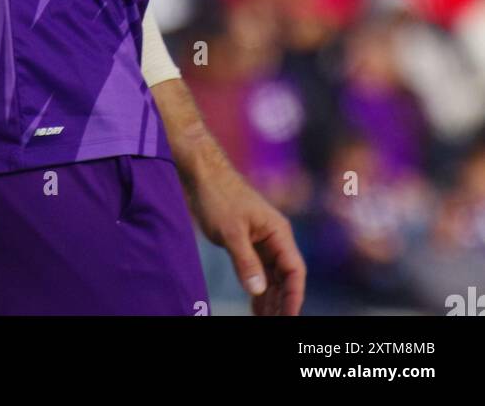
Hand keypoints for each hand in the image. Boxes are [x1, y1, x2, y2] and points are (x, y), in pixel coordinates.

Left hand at [183, 140, 306, 316]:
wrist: (203, 174)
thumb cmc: (218, 196)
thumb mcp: (230, 231)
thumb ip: (245, 261)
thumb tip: (258, 290)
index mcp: (278, 232)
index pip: (294, 270)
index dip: (293, 296)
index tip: (288, 317)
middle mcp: (275, 238)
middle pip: (286, 278)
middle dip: (282, 303)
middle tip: (274, 324)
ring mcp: (263, 241)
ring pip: (273, 277)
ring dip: (271, 300)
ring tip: (266, 321)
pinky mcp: (249, 243)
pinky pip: (260, 271)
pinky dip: (259, 290)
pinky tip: (256, 307)